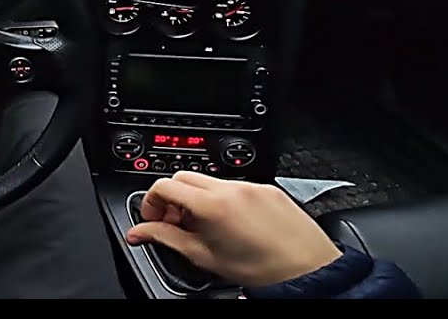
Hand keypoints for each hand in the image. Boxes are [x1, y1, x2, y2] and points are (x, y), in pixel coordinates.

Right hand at [125, 172, 341, 286]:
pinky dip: (224, 199)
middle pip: (183, 177)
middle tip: (175, 223)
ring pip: (210, 180)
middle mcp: (231, 187)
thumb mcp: (204, 257)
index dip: (151, 202)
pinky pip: (235, 186)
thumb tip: (139, 233)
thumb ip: (166, 238)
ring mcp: (251, 185)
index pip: (163, 185)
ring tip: (206, 227)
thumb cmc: (261, 270)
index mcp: (211, 204)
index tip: (153, 220)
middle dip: (172, 198)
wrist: (308, 271)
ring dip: (197, 198)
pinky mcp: (268, 189)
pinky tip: (231, 224)